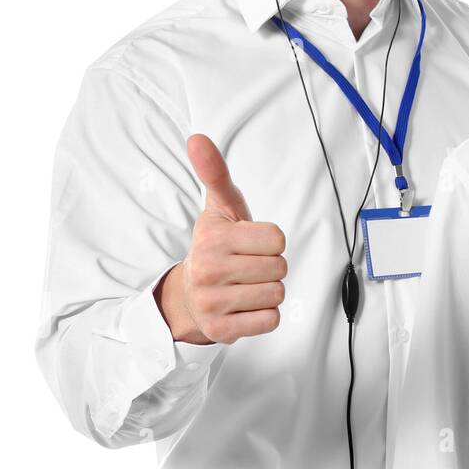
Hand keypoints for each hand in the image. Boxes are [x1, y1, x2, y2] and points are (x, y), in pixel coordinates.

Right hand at [157, 135, 286, 344]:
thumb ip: (215, 172)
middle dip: (269, 266)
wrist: (188, 295)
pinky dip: (264, 315)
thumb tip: (197, 137)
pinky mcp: (221, 331)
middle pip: (280, 268)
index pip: (278, 240)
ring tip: (244, 286)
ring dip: (268, 291)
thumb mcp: (220, 207)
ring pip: (278, 294)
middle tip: (245, 266)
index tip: (249, 244)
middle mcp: (209, 271)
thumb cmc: (216, 246)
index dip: (270, 242)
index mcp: (213, 239)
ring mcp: (213, 304)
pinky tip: (244, 306)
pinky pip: (271, 320)